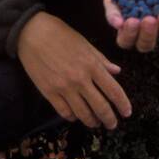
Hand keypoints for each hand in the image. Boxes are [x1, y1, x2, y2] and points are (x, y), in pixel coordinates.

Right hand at [16, 12, 131, 130]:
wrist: (32, 33)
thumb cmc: (60, 34)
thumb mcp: (85, 43)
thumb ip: (101, 59)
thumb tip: (116, 71)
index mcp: (91, 65)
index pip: (113, 90)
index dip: (123, 104)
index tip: (127, 113)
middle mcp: (80, 79)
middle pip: (100, 106)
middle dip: (109, 119)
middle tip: (112, 125)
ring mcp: (64, 88)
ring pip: (83, 113)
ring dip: (92, 121)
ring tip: (95, 123)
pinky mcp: (48, 92)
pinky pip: (64, 112)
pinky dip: (72, 117)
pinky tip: (75, 116)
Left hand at [103, 0, 158, 52]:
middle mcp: (143, 22)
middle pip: (144, 43)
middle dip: (148, 35)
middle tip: (150, 20)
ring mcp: (126, 15)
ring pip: (125, 39)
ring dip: (130, 35)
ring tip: (134, 22)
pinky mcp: (112, 3)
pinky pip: (111, 17)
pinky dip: (114, 20)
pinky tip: (119, 21)